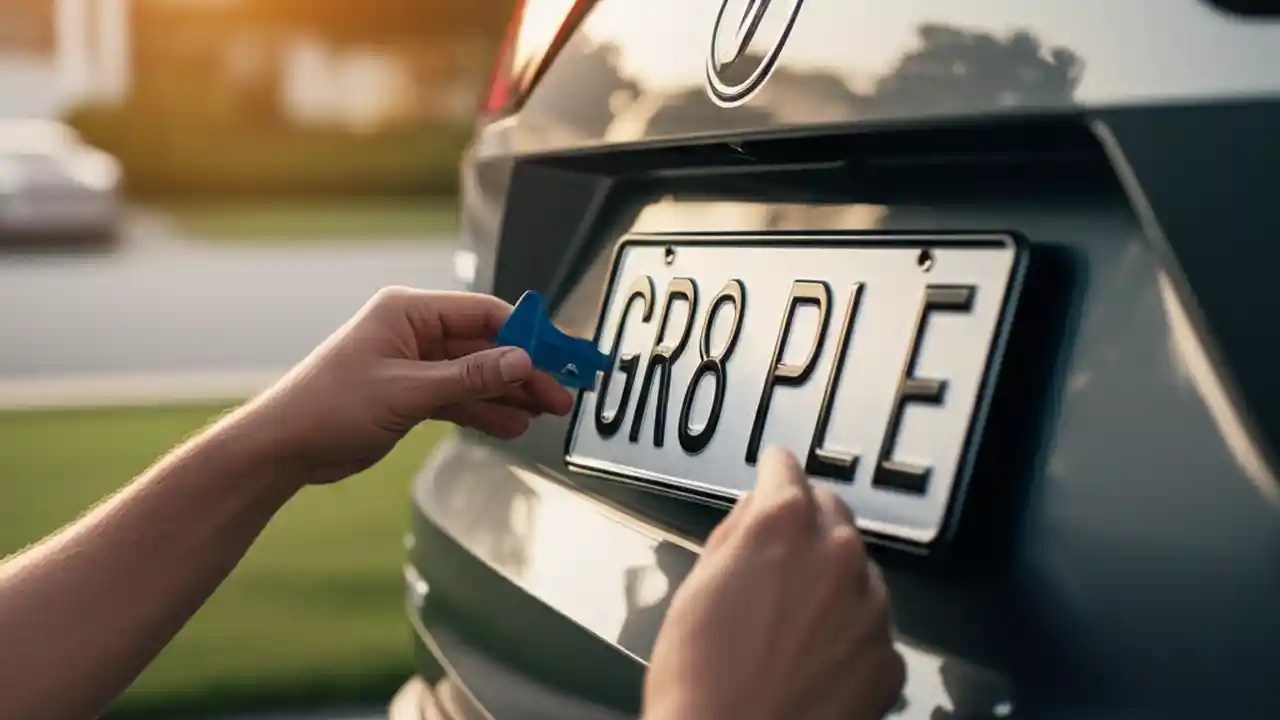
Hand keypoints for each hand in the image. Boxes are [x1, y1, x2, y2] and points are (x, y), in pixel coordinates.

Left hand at [233, 287, 573, 484]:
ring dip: (508, 395)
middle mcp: (414, 332)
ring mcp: (413, 364)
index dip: (526, 335)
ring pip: (475, 375)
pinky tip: (511, 425)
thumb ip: (469, 377)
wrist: (284, 448)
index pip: (484, 313)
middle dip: (524, 370)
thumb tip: (520, 361)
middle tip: (560, 393)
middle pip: (485, 346)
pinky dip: (484, 411)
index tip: (558, 355)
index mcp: (408, 311)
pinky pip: (459, 398)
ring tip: (544, 414)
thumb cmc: (328, 407)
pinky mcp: (411, 395)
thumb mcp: (408, 391)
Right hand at [643, 447, 904, 719]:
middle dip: (807, 523)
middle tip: (776, 557)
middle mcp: (837, 555)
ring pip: (858, 570)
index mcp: (782, 526)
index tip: (774, 471)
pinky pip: (872, 627)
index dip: (773, 471)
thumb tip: (755, 511)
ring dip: (832, 581)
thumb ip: (735, 534)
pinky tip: (812, 659)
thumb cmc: (700, 682)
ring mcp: (871, 607)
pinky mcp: (889, 657)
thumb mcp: (695, 587)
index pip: (785, 468)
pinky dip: (848, 634)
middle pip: (832, 510)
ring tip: (789, 625)